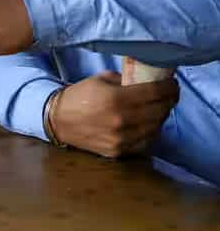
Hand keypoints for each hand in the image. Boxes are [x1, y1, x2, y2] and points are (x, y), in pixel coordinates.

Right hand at [50, 72, 178, 157]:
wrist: (57, 121)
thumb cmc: (78, 96)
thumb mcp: (101, 80)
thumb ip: (125, 80)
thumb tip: (147, 80)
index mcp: (117, 98)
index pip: (155, 92)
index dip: (169, 87)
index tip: (173, 84)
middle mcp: (122, 120)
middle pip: (160, 111)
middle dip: (168, 101)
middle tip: (169, 96)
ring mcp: (121, 138)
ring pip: (156, 128)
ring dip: (160, 118)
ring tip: (158, 110)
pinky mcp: (118, 151)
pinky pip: (145, 142)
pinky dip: (150, 133)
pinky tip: (147, 125)